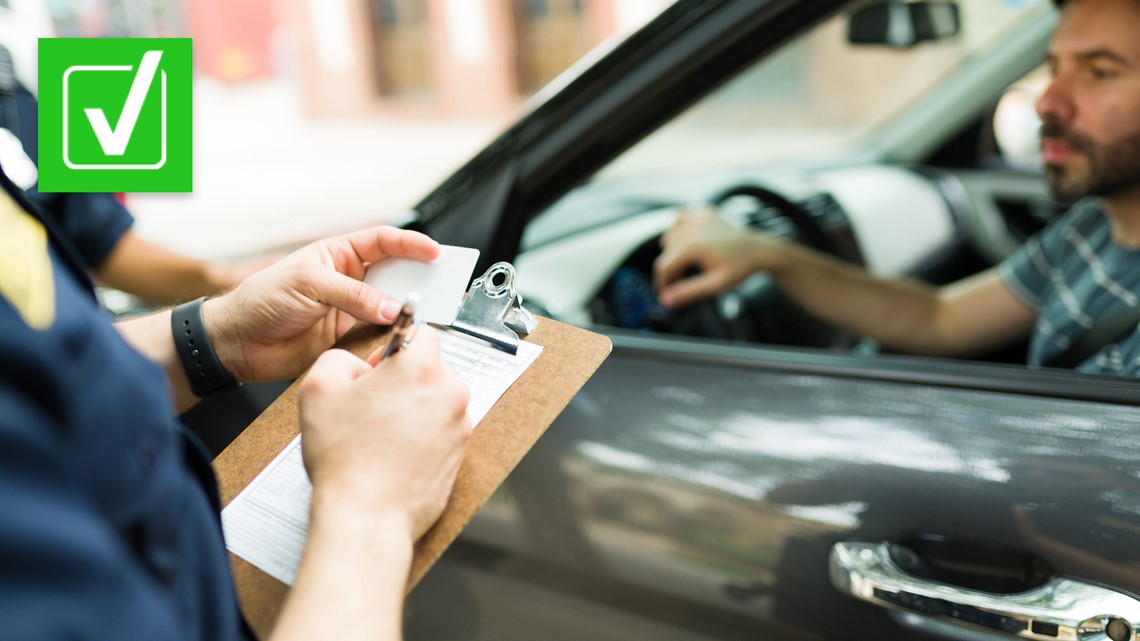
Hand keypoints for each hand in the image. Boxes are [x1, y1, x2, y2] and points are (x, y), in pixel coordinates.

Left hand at [205, 226, 438, 381]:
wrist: (239, 343)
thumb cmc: (262, 300)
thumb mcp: (308, 285)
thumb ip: (352, 295)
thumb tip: (390, 307)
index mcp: (339, 255)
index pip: (383, 242)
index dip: (411, 245)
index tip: (434, 252)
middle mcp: (349, 280)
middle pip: (395, 274)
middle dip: (418, 277)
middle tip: (442, 283)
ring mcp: (351, 309)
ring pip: (391, 306)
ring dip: (408, 309)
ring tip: (427, 311)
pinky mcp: (348, 338)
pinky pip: (379, 334)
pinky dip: (392, 336)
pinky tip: (402, 336)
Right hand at [298, 327, 470, 539]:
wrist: (366, 516)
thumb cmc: (344, 458)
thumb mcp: (317, 389)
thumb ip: (339, 358)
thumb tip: (357, 364)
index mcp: (421, 369)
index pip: (421, 332)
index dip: (394, 347)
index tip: (378, 369)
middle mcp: (450, 393)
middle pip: (432, 368)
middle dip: (405, 380)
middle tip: (373, 405)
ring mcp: (460, 426)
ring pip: (437, 400)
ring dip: (415, 408)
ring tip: (381, 435)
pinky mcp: (461, 454)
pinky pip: (442, 431)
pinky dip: (423, 436)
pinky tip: (395, 453)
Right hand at [654, 206, 784, 308]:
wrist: (760, 250)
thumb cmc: (741, 267)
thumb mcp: (716, 285)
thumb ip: (689, 293)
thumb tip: (666, 301)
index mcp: (692, 246)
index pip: (664, 267)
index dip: (663, 284)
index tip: (667, 295)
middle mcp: (692, 228)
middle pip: (665, 253)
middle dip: (671, 270)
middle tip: (684, 281)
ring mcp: (697, 218)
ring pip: (670, 236)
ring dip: (674, 250)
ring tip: (690, 262)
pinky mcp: (704, 213)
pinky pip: (681, 218)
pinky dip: (680, 229)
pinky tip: (689, 239)